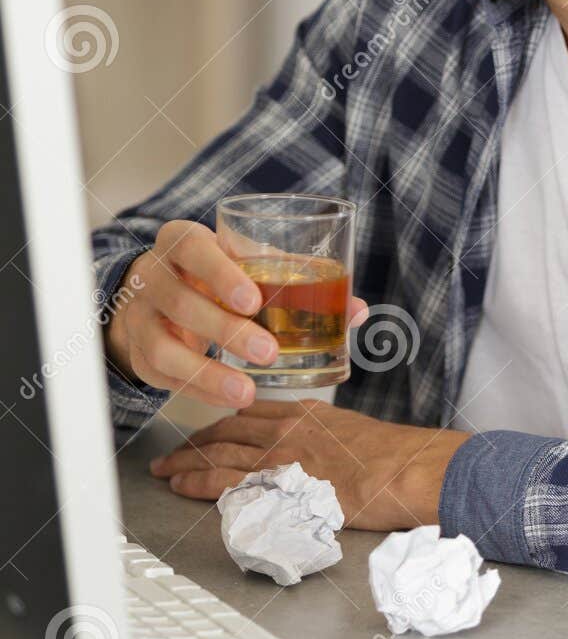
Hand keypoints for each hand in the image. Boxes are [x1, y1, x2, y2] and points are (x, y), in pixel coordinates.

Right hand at [106, 219, 368, 408]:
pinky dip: (199, 390)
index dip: (219, 273)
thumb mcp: (248, 265)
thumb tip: (357, 311)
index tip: (253, 300)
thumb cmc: (218, 275)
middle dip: (226, 330)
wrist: (158, 294)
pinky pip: (162, 375)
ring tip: (247, 389)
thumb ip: (299, 280)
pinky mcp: (139, 351)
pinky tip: (229, 397)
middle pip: (180, 301)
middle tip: (268, 351)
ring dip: (207, 372)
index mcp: (182, 241)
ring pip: (163, 345)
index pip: (192, 247)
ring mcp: (140, 315)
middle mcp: (153, 274)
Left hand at [148, 398, 471, 530]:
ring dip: (186, 461)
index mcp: (306, 414)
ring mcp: (280, 456)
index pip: (252, 412)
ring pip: (217, 452)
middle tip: (173, 451)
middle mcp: (286, 429)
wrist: (407, 469)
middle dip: (196, 441)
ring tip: (165, 470)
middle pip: (226, 430)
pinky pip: (226, 482)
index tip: (209, 431)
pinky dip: (199, 483)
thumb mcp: (357, 434)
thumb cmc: (395, 456)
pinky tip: (182, 487)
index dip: (224, 422)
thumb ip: (329, 438)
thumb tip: (322, 453)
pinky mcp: (279, 484)